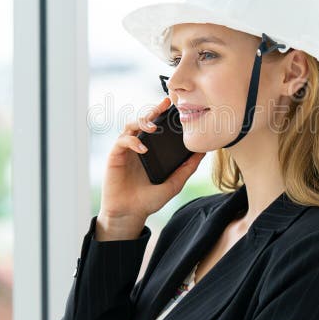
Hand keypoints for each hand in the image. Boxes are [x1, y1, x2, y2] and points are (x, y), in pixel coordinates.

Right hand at [99, 96, 205, 228]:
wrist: (130, 215)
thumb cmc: (149, 200)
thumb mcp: (174, 184)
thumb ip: (187, 168)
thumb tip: (203, 153)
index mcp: (151, 149)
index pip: (157, 126)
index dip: (163, 114)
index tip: (174, 105)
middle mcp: (138, 146)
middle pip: (144, 120)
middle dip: (153, 110)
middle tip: (164, 104)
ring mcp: (126, 150)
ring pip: (130, 125)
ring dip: (142, 122)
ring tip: (154, 128)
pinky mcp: (115, 156)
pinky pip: (122, 141)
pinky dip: (132, 141)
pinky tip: (142, 148)